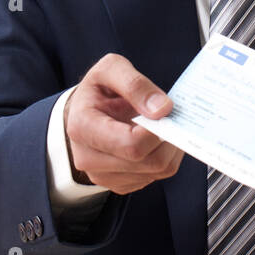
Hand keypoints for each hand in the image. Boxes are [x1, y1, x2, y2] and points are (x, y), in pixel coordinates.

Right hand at [63, 53, 183, 193]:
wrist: (86, 110)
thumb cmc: (99, 88)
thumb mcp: (111, 69)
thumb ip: (135, 84)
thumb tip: (162, 110)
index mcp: (82, 127)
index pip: (131, 144)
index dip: (158, 130)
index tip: (166, 112)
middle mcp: (87, 158)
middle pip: (148, 161)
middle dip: (169, 139)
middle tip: (173, 118)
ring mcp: (103, 176)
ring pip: (157, 171)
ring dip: (170, 148)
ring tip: (165, 126)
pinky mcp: (118, 184)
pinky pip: (156, 177)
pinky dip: (165, 158)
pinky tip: (157, 140)